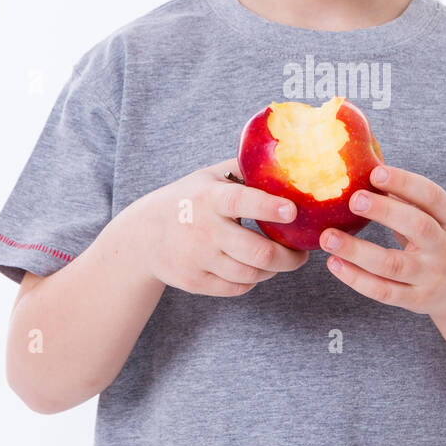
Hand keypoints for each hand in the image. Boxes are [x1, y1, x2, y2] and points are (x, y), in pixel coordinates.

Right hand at [132, 157, 308, 295]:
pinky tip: (255, 269)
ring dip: (274, 269)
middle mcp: (204, 230)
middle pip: (257, 252)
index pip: (241, 202)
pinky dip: (252, 280)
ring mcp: (198, 259)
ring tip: (281, 260)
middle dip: (290, 257)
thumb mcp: (208, 178)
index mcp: (210, 198)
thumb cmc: (188, 200)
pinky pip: (237, 288)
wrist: (142, 236)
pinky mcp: (195, 282)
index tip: (292, 211)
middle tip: (302, 253)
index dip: (268, 207)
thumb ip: (243, 168)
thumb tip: (287, 156)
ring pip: (251, 274)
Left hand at [318, 163, 445, 319]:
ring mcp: (430, 276)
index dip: (406, 183)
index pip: (433, 197)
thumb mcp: (436, 218)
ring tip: (328, 237)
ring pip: (394, 265)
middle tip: (353, 199)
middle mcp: (443, 247)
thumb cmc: (439, 241)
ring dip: (358, 251)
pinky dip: (357, 279)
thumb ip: (407, 199)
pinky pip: (384, 291)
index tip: (376, 172)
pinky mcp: (416, 300)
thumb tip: (363, 167)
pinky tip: (334, 263)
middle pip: (419, 228)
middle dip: (386, 212)